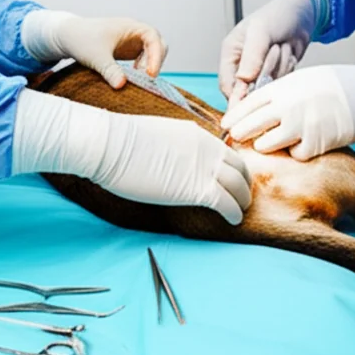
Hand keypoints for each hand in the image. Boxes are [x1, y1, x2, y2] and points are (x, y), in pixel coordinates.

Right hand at [13, 91, 251, 223]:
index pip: (225, 150)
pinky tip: (233, 220)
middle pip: (239, 166)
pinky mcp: (197, 188)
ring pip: (238, 186)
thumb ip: (176, 146)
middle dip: (244, 183)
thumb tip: (175, 160)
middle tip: (242, 195)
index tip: (231, 177)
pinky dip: (234, 213)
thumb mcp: (159, 135)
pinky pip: (226, 203)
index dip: (232, 166)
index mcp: (196, 134)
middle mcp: (206, 148)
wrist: (111, 145)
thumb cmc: (122, 141)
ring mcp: (204, 167)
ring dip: (242, 200)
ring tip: (240, 210)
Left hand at [22, 10, 166, 88]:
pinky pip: (144, 60)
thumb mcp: (96, 56)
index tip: (150, 73)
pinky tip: (134, 76)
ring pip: (153, 53)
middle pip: (158, 44)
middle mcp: (135, 32)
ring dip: (150, 65)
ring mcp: (133, 42)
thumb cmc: (82, 39)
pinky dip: (144, 69)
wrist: (68, 37)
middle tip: (148, 78)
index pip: (153, 37)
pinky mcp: (128, 51)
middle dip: (156, 61)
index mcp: (130, 26)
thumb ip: (110, 70)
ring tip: (140, 78)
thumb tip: (122, 85)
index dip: (155, 55)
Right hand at [220, 0, 328, 108]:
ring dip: (281, 67)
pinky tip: (288, 53)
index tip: (255, 92)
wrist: (302, 14)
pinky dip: (288, 69)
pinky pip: (281, 84)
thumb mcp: (261, 30)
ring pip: (269, 87)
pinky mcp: (276, 75)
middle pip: (251, 89)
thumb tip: (244, 80)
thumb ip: (252, 55)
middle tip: (275, 47)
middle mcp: (243, 65)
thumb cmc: (277, 16)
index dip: (239, 94)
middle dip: (268, 70)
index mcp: (231, 53)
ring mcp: (260, 71)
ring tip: (282, 45)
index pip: (227, 85)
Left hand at [220, 46, 354, 160]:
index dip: (235, 116)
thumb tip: (258, 107)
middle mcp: (289, 106)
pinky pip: (294, 155)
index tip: (226, 125)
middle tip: (234, 140)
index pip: (249, 103)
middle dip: (240, 134)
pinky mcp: (317, 143)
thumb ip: (281, 92)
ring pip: (267, 144)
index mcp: (284, 87)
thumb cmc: (335, 85)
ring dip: (264, 146)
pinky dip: (294, 153)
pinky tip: (298, 146)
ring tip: (264, 145)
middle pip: (252, 125)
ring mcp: (302, 126)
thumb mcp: (303, 79)